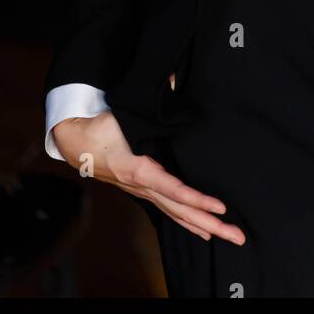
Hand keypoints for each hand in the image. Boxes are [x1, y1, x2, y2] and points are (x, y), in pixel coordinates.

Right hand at [51, 110, 245, 245]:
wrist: (74, 143)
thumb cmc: (99, 128)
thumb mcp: (123, 114)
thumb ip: (151, 99)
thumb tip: (174, 76)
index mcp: (140, 170)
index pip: (175, 190)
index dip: (198, 201)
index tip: (221, 208)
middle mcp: (143, 187)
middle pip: (182, 211)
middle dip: (211, 224)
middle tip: (238, 237)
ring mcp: (143, 193)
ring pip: (177, 215)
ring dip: (204, 227)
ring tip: (229, 236)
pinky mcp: (143, 192)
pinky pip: (170, 211)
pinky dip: (188, 222)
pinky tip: (203, 230)